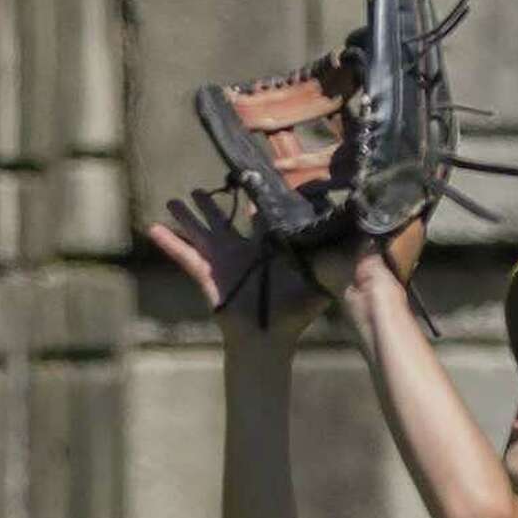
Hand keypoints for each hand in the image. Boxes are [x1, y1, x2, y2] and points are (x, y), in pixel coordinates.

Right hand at [148, 194, 327, 346]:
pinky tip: (153, 229)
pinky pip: (185, 257)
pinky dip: (169, 243)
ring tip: (173, 200)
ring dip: (187, 217)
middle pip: (222, 222)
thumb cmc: (295, 313)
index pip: (258, 218)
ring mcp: (221, 263)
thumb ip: (337, 257)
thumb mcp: (320, 278)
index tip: (249, 180)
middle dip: (211, 205)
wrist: (270, 338)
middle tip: (199, 188)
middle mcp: (241, 253)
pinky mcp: (207, 276)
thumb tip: (365, 236)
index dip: (254, 201)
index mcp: (264, 250)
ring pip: (200, 233)